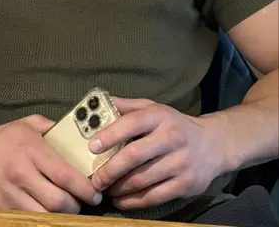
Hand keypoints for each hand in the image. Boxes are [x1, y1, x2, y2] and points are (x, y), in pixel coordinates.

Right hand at [0, 115, 101, 212]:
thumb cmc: (2, 138)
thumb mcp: (27, 124)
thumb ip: (52, 128)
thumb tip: (77, 136)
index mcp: (31, 150)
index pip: (65, 175)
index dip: (85, 188)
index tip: (95, 193)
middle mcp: (21, 173)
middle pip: (58, 202)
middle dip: (76, 206)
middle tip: (83, 203)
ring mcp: (10, 195)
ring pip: (45, 216)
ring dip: (61, 217)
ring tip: (67, 209)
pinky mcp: (1, 210)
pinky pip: (28, 221)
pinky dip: (42, 221)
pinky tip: (48, 214)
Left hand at [90, 98, 223, 210]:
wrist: (214, 145)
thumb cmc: (174, 125)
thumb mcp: (154, 109)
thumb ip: (127, 107)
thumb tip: (98, 103)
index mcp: (160, 116)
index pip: (132, 123)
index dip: (111, 134)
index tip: (92, 146)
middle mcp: (172, 138)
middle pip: (135, 156)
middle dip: (110, 170)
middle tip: (94, 179)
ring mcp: (180, 163)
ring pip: (142, 179)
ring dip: (119, 187)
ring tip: (105, 189)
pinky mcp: (185, 185)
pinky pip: (154, 196)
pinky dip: (134, 201)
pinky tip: (121, 200)